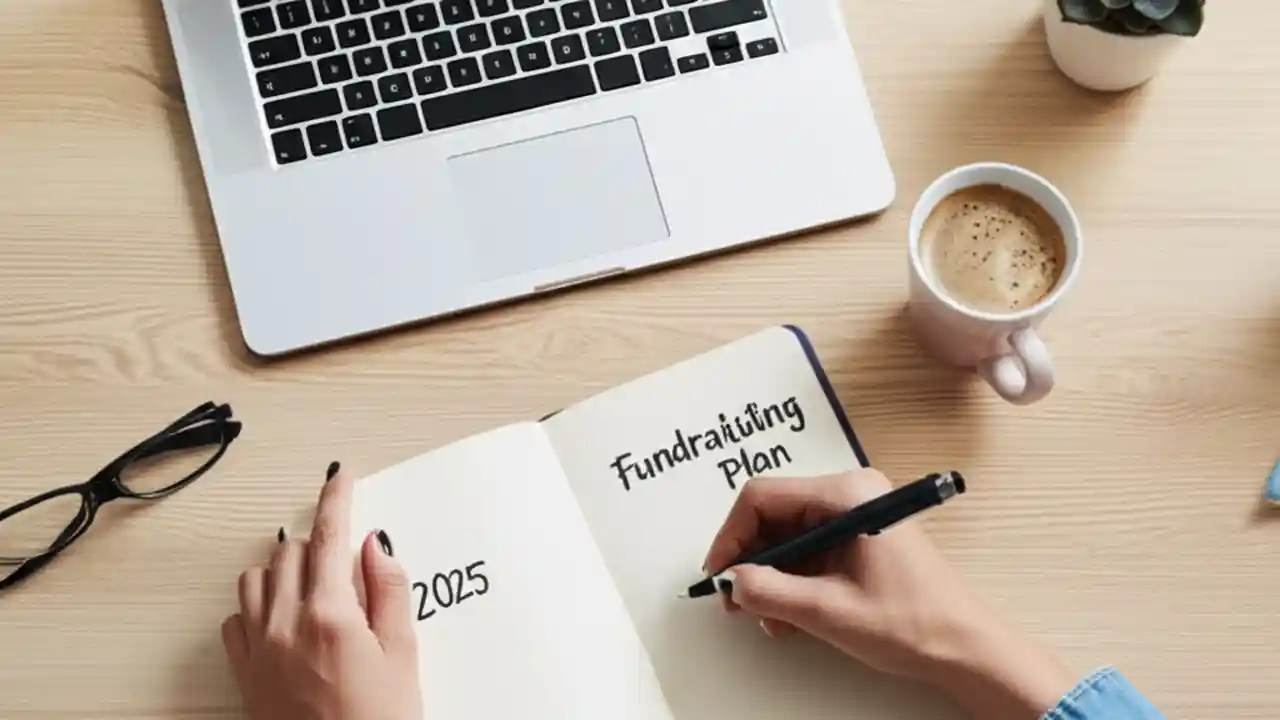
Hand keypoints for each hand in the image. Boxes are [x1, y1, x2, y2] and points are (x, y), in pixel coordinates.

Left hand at [221, 469, 422, 719]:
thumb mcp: (403, 655)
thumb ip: (388, 592)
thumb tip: (375, 547)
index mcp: (331, 614)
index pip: (331, 535)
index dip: (337, 498)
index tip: (341, 477)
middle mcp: (286, 624)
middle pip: (293, 550)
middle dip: (322, 544)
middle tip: (350, 565)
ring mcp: (259, 649)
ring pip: (259, 577)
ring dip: (287, 570)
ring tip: (319, 590)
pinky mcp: (245, 673)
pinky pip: (238, 617)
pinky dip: (259, 605)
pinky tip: (284, 619)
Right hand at [704, 469, 1074, 719]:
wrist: (964, 646)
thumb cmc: (914, 622)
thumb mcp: (830, 611)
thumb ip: (772, 592)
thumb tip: (732, 583)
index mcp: (848, 494)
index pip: (764, 496)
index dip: (731, 536)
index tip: (718, 573)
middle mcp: (851, 494)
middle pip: (774, 514)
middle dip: (750, 559)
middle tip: (735, 599)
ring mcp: (856, 514)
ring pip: (788, 535)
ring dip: (771, 576)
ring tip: (769, 617)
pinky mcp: (859, 537)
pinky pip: (809, 549)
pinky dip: (792, 580)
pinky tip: (791, 614)